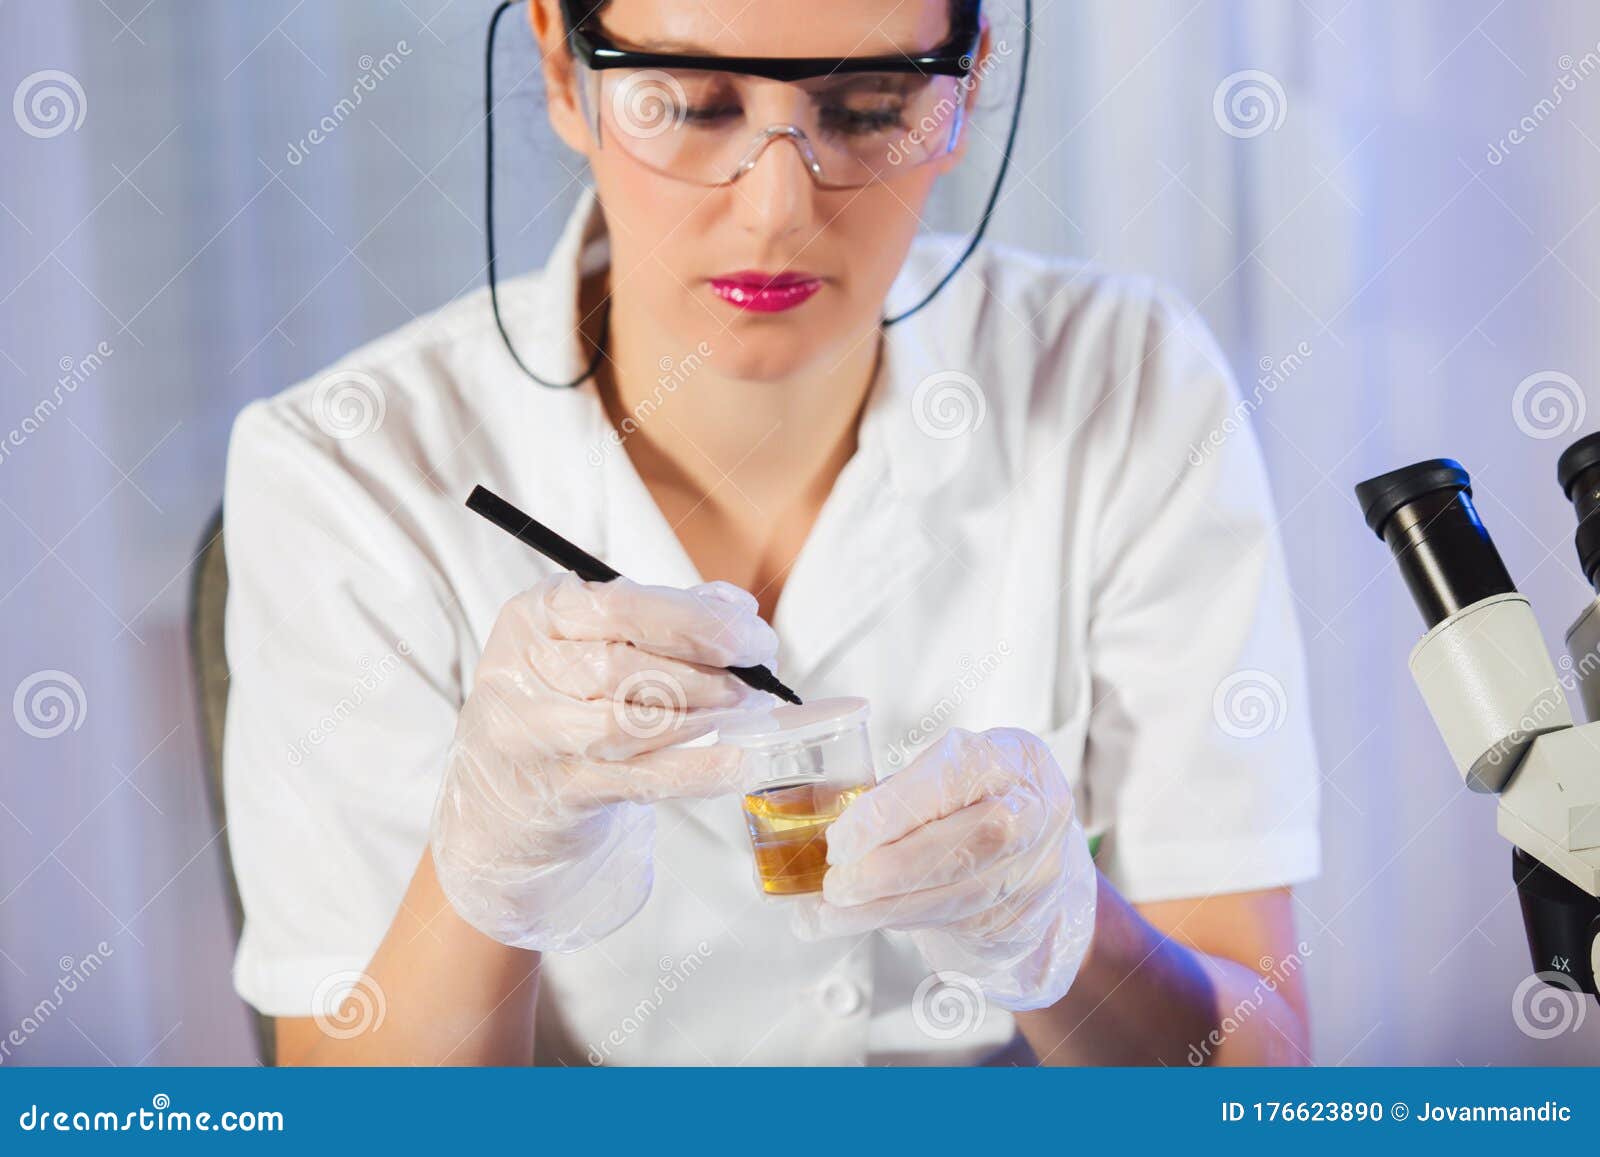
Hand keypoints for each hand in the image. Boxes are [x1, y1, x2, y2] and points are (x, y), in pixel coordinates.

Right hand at [431, 572, 776, 951]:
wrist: (504, 787)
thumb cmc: (562, 697)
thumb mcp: (592, 640)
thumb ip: (663, 616)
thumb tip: (736, 610)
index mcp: (535, 616)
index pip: (623, 607)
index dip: (698, 621)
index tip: (753, 635)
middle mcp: (524, 672)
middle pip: (627, 667)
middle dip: (708, 671)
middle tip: (755, 678)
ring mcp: (536, 737)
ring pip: (630, 723)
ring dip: (703, 716)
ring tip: (744, 711)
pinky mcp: (559, 791)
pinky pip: (639, 779)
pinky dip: (695, 771)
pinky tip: (735, 763)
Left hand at [791, 727, 1096, 1010]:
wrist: (1039, 842)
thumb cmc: (976, 798)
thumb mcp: (946, 774)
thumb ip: (903, 794)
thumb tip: (837, 830)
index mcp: (1007, 757)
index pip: (947, 781)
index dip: (888, 814)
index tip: (840, 842)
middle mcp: (1034, 810)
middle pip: (961, 846)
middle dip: (886, 871)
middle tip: (835, 885)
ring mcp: (1038, 867)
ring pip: (958, 896)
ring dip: (886, 909)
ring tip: (833, 914)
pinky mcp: (1026, 912)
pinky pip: (960, 922)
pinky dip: (907, 921)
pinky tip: (871, 917)